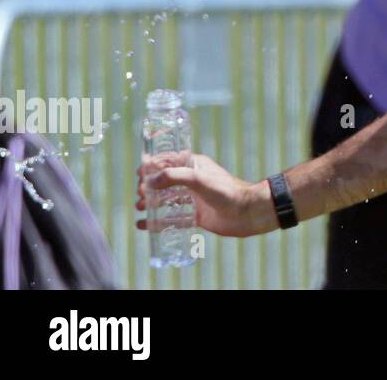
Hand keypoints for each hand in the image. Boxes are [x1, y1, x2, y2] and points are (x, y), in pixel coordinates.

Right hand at [135, 153, 274, 237]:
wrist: (247, 212)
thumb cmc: (226, 190)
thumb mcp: (198, 178)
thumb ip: (173, 177)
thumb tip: (149, 181)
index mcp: (194, 165)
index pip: (169, 161)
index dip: (152, 166)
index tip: (139, 173)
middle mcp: (192, 181)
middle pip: (164, 181)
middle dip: (149, 186)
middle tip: (140, 194)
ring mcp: (193, 199)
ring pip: (166, 200)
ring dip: (150, 202)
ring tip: (140, 208)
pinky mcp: (195, 216)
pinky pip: (171, 218)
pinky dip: (156, 221)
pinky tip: (143, 225)